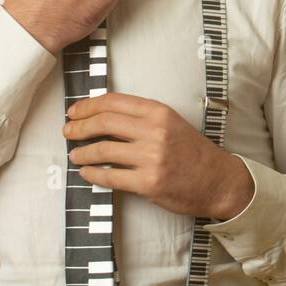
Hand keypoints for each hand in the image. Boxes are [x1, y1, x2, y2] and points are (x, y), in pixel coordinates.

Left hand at [62, 92, 254, 219]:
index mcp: (158, 112)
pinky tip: (86, 172)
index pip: (112, 102)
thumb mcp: (170, 122)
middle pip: (103, 123)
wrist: (218, 181)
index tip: (74, 111)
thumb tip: (101, 116)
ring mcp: (151, 158)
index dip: (87, 106)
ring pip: (103, 150)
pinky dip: (93, 174)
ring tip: (74, 155)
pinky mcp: (148, 183)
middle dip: (79, 127)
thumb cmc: (192, 151)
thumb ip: (141, 117)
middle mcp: (154, 131)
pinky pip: (110, 177)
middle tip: (67, 132)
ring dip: (82, 152)